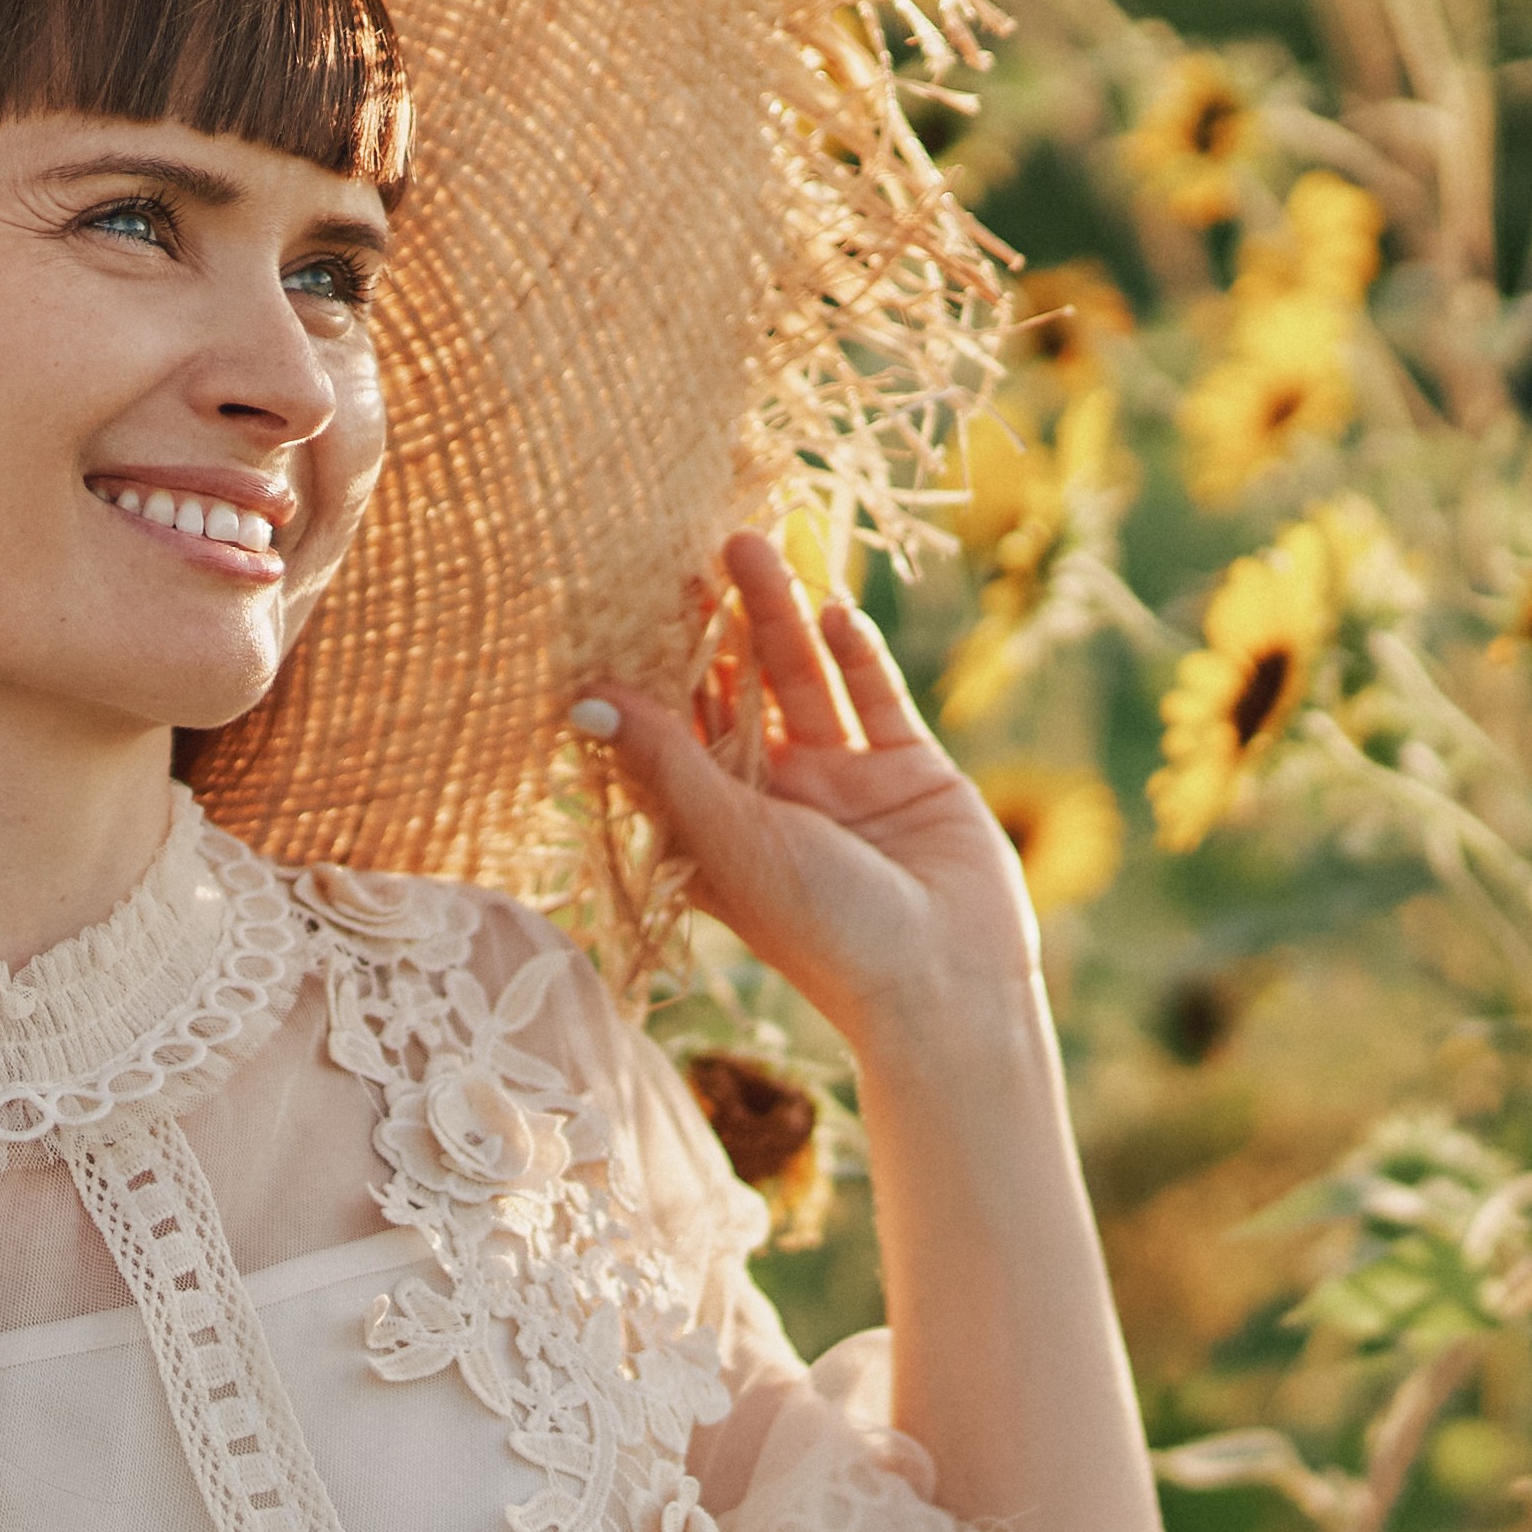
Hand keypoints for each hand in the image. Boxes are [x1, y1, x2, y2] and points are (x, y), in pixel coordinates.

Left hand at [572, 532, 1044, 1053]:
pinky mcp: (910, 772)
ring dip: (779, 617)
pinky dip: (857, 654)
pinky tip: (834, 608)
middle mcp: (775, 801)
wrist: (946, 986)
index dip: (649, 673)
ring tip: (751, 544)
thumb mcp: (730, 839)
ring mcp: (844, 783)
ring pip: (802, 682)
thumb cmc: (822, 932)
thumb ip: (665, 761)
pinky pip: (875, 699)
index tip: (617, 601)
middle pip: (736, 695)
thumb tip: (585, 696)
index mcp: (717, 829)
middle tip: (685, 548)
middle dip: (715, 627)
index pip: (671, 735)